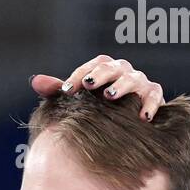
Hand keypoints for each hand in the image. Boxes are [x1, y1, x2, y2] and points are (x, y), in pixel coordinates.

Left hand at [31, 55, 164, 120]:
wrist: (128, 123)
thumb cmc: (98, 108)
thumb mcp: (78, 100)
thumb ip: (58, 91)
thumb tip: (35, 81)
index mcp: (103, 70)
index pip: (89, 67)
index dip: (77, 76)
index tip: (65, 92)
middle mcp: (122, 72)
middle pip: (112, 66)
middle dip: (100, 75)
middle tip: (88, 86)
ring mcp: (139, 82)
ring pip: (133, 78)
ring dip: (122, 86)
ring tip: (110, 96)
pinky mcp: (153, 95)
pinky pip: (155, 95)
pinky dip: (150, 104)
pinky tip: (143, 117)